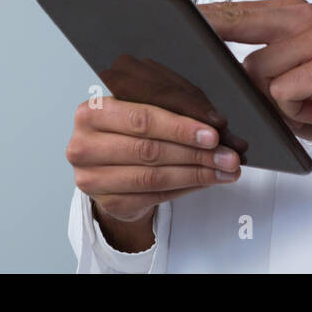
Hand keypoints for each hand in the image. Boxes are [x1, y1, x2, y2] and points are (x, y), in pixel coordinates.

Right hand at [67, 96, 244, 226]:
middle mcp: (84, 145)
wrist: (107, 166)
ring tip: (224, 170)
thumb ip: (169, 110)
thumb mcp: (141, 108)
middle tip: (227, 156)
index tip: (212, 134)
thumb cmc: (127, 131)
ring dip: (196, 174)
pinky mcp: (106, 202)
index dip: (179, 128)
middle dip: (195, 153)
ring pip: (153, 177)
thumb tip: (214, 122)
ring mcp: (91, 177)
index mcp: (91, 112)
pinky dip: (185, 188)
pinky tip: (206, 181)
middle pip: (148, 150)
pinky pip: (154, 197)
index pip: (140, 120)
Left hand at [197, 0, 311, 177]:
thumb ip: (253, 57)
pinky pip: (280, 92)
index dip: (206, 18)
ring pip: (256, 72)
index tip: (177, 18)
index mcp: (296, 11)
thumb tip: (205, 62)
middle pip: (239, 30)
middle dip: (227, 59)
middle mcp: (309, 17)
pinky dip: (291, 111)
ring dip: (273, 99)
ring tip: (303, 104)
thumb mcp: (284, 72)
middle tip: (236, 73)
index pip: (238, 10)